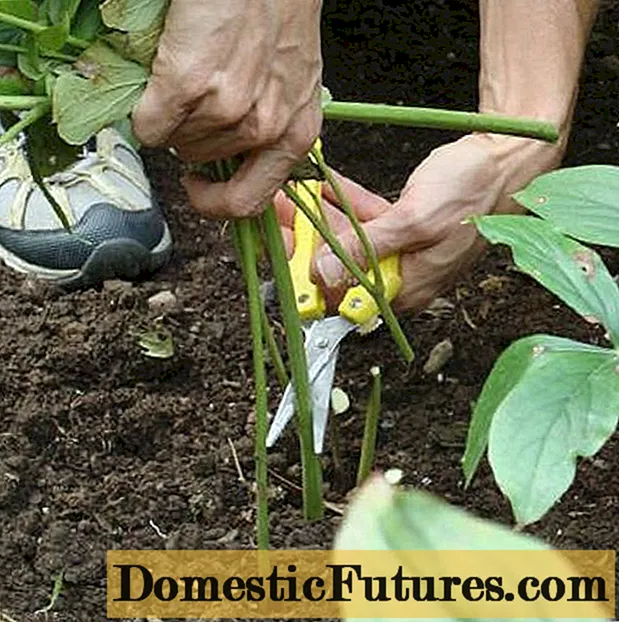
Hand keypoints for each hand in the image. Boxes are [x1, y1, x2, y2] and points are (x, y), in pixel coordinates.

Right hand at [132, 0, 322, 218]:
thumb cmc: (281, 14)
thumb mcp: (293, 88)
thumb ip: (269, 129)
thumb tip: (226, 159)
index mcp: (295, 135)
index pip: (249, 203)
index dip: (216, 203)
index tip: (201, 188)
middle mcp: (265, 129)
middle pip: (203, 164)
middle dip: (192, 139)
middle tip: (195, 104)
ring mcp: (227, 109)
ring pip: (177, 145)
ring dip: (173, 119)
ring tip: (189, 79)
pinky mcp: (190, 84)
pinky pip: (149, 127)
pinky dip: (146, 113)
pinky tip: (162, 84)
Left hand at [276, 133, 564, 313]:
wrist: (504, 158)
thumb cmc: (470, 190)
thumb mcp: (415, 220)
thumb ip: (369, 249)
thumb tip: (325, 278)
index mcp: (408, 289)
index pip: (348, 297)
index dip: (313, 276)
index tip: (287, 248)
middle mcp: (402, 279)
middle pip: (345, 267)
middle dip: (313, 239)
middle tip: (285, 211)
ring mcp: (403, 255)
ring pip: (353, 242)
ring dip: (327, 217)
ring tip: (296, 193)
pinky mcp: (404, 231)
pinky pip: (368, 223)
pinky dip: (350, 206)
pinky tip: (325, 187)